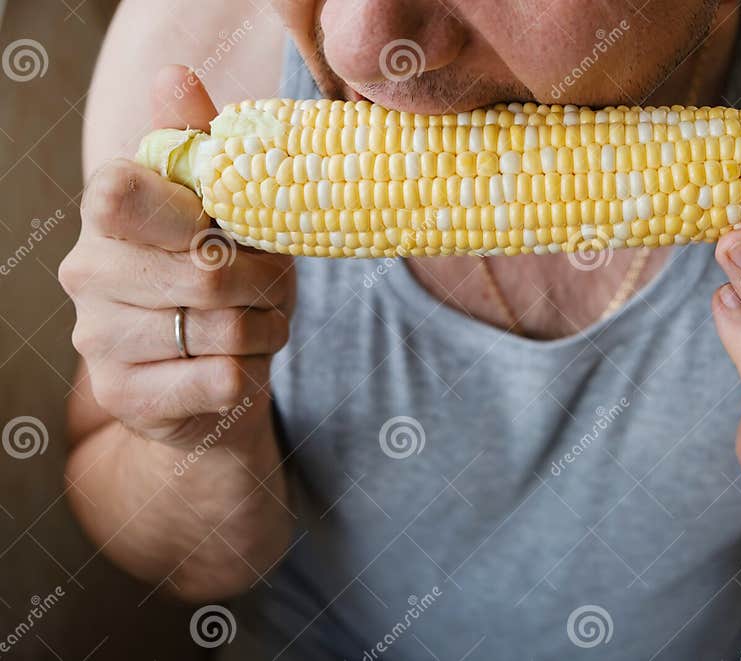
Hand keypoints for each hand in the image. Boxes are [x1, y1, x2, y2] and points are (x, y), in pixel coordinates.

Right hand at [60, 67, 295, 443]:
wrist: (212, 377)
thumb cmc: (223, 276)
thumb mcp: (222, 208)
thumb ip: (201, 144)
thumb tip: (173, 76)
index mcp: (105, 213)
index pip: (125, 195)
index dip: (196, 214)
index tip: (225, 229)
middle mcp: (86, 273)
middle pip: (206, 273)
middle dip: (266, 282)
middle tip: (269, 286)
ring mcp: (99, 340)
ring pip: (225, 329)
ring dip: (268, 327)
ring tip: (259, 323)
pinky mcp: (127, 396)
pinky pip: (224, 378)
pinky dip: (255, 370)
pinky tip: (242, 363)